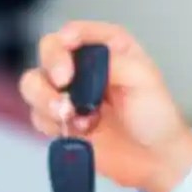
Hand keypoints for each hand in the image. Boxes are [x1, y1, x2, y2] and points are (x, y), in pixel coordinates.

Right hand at [18, 21, 191, 191]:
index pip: (72, 33)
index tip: (66, 71)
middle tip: (63, 92)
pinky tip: (78, 131)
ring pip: (34, 84)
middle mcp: (86, 65)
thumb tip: (82, 60)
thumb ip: (112, 61)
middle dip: (50, 72)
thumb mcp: (144, 78)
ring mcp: (72, 93)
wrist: (156, 159)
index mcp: (108, 47)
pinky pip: (38, 115)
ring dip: (45, 100)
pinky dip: (51, 123)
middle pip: (47, 53)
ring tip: (69, 115)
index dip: (62, 47)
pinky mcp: (63, 119)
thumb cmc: (158, 116)